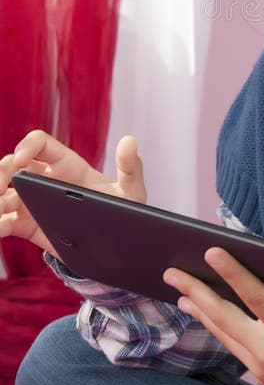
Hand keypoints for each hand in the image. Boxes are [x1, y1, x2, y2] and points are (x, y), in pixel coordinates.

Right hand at [0, 130, 145, 258]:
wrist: (115, 243)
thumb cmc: (122, 209)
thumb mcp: (130, 191)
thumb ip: (130, 167)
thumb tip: (130, 141)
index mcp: (67, 165)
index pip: (40, 144)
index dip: (26, 147)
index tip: (20, 161)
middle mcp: (46, 180)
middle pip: (12, 165)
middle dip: (1, 172)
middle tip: (0, 186)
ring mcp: (34, 202)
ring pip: (4, 193)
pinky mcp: (27, 225)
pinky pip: (4, 221)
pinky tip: (0, 227)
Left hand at [163, 237, 263, 384]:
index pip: (252, 294)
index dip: (231, 271)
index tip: (210, 251)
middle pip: (223, 317)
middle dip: (195, 292)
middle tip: (171, 273)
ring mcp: (262, 368)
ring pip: (223, 334)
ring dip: (201, 312)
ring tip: (181, 294)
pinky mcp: (261, 378)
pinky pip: (234, 348)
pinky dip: (219, 329)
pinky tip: (208, 316)